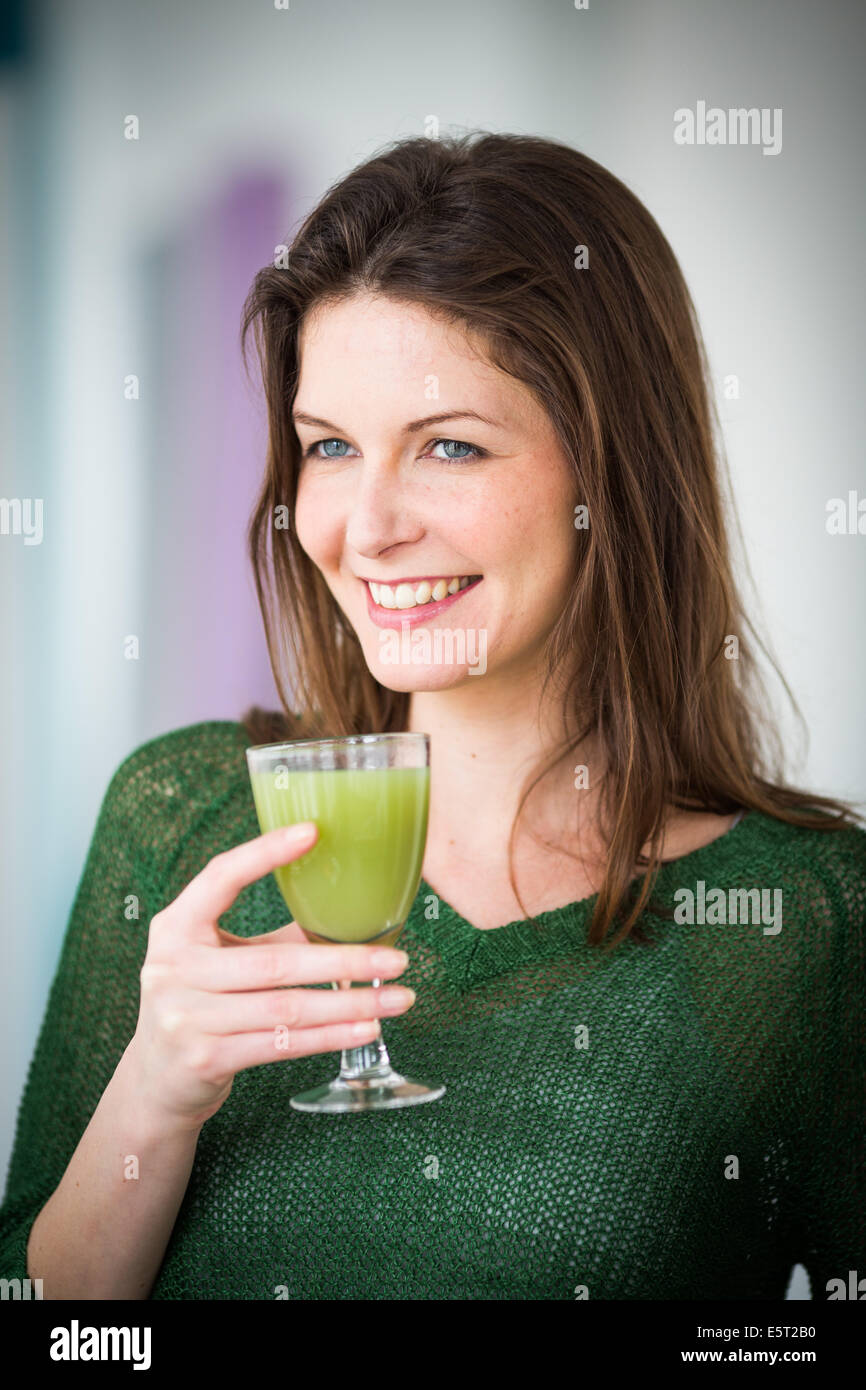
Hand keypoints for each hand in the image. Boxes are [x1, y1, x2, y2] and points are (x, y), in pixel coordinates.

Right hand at [125, 823, 413, 1128]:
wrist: (156, 1080)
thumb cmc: (201, 1003)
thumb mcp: (220, 960)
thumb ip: (272, 939)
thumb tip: (346, 914)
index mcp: (176, 927)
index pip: (220, 877)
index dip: (264, 853)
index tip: (313, 833)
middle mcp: (174, 968)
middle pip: (273, 961)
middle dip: (344, 960)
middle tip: (396, 959)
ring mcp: (187, 1017)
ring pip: (286, 1007)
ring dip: (349, 1003)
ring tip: (396, 998)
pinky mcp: (206, 1059)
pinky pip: (282, 1043)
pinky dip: (330, 1036)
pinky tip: (366, 1028)